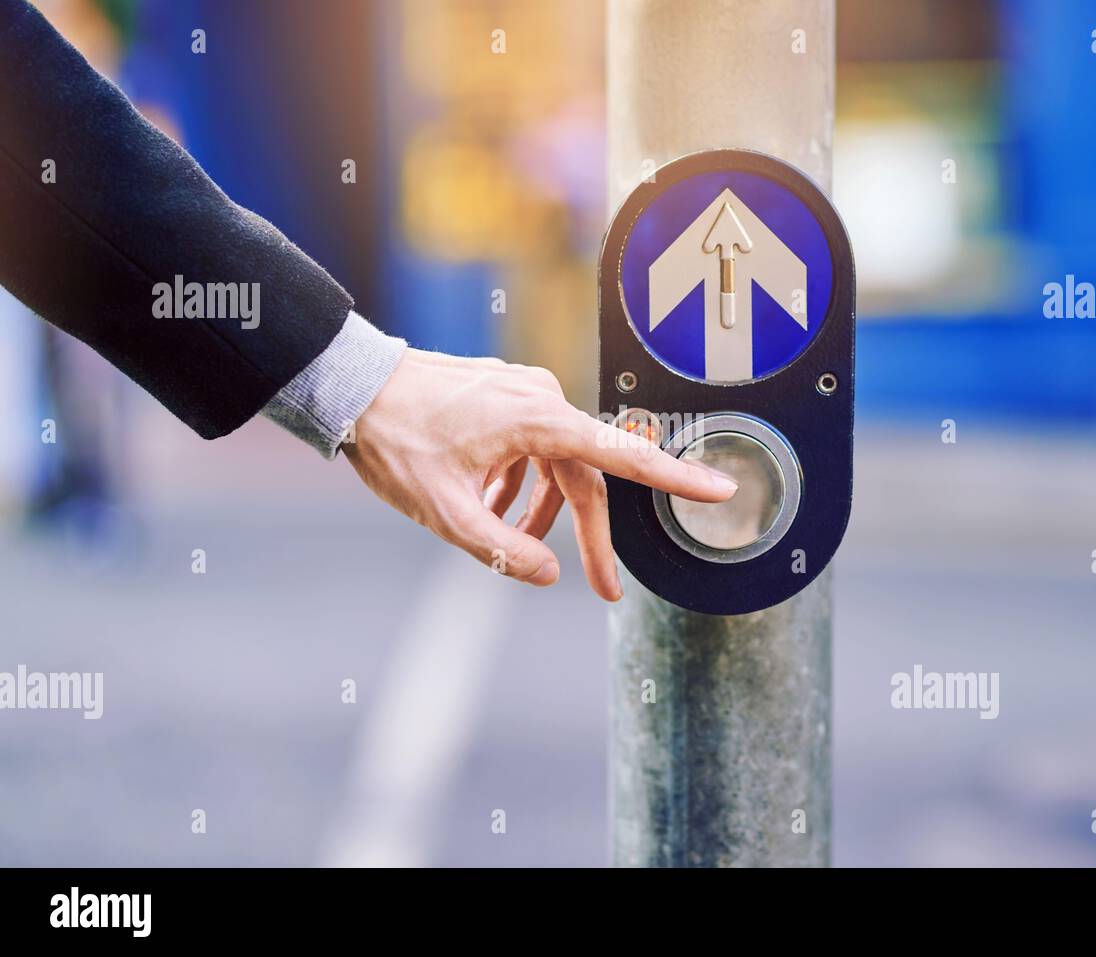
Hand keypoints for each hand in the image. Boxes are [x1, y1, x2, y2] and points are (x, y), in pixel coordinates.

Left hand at [342, 349, 737, 600]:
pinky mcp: (505, 394)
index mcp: (539, 421)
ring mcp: (523, 392)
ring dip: (542, 509)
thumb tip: (550, 572)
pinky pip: (531, 446)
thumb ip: (502, 550)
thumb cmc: (395, 442)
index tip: (720, 488)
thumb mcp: (446, 512)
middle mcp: (542, 400)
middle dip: (588, 535)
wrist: (352, 385)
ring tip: (506, 540)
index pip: (622, 456)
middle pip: (585, 477)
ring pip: (556, 464)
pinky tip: (490, 505)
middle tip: (602, 588)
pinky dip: (521, 482)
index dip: (676, 478)